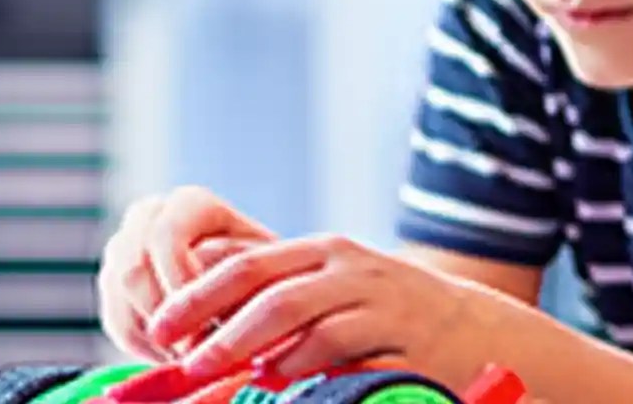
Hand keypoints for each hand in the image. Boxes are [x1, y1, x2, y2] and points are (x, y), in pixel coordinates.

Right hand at [96, 186, 276, 361]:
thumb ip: (235, 278)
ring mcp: (123, 249)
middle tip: (200, 353)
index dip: (183, 286)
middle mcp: (147, 218)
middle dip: (167, 318)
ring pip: (120, 298)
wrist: (253, 289)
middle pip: (133, 270)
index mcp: (188, 204)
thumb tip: (214, 310)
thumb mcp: (264, 269)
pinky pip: (117, 322)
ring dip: (156, 336)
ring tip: (195, 359)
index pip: (165, 237)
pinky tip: (178, 360)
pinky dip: (145, 348)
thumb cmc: (266, 274)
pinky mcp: (114, 287)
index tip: (211, 326)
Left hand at [144, 234, 505, 393]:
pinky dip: (302, 365)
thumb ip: (282, 296)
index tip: (157, 325)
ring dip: (251, 347)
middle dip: (214, 323)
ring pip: (299, 315)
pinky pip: (340, 347)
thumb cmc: (387, 317)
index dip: (196, 294)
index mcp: (322, 251)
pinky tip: (279, 381)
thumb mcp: (335, 292)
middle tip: (180, 359)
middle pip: (266, 287)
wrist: (475, 330)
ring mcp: (375, 297)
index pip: (246, 264)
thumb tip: (203, 314)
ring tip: (218, 373)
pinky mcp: (400, 334)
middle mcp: (346, 266)